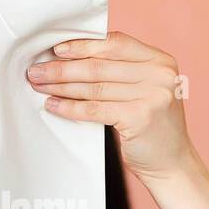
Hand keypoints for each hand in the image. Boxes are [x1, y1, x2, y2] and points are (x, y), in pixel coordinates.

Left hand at [26, 31, 196, 181]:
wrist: (172, 165)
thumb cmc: (151, 128)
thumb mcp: (145, 91)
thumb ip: (122, 73)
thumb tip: (71, 59)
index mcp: (161, 61)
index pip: (115, 43)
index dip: (83, 45)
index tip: (56, 50)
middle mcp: (160, 74)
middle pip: (100, 65)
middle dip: (63, 68)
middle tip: (36, 70)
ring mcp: (153, 95)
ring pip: (95, 87)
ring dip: (61, 86)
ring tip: (39, 86)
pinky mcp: (140, 117)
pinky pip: (95, 109)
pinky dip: (70, 107)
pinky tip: (53, 105)